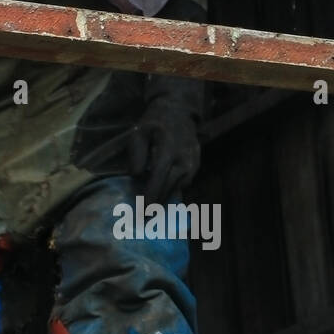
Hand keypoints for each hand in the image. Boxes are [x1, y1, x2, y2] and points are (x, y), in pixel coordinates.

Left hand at [126, 76, 202, 203]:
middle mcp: (184, 159)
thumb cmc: (155, 122)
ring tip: (150, 215)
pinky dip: (172, 193)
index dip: (151, 196)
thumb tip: (137, 176)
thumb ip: (136, 154)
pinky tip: (161, 201)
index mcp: (169, 149)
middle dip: (156, 205)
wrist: (179, 111)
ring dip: (164, 201)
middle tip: (142, 221)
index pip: (159, 177)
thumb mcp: (139, 132)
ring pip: (178, 188)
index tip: (142, 212)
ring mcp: (193, 164)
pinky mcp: (196, 167)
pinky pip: (184, 185)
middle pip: (169, 187)